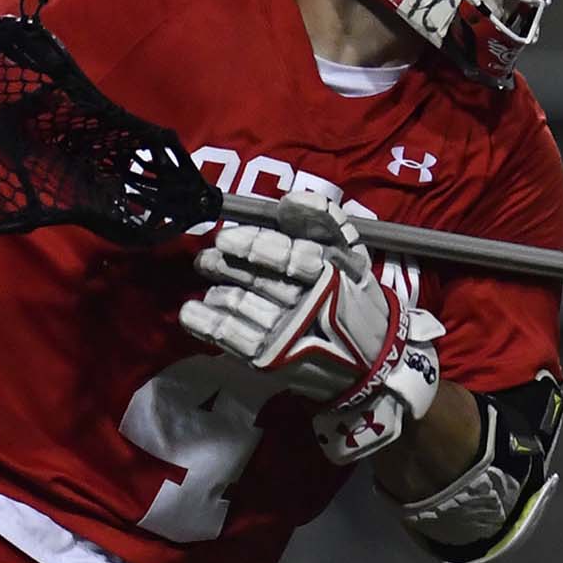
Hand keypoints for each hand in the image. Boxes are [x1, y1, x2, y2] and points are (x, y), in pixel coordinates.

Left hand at [179, 191, 444, 462]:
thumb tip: (289, 200)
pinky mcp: (271, 361)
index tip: (227, 238)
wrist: (370, 363)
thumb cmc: (356, 301)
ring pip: (242, 307)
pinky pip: (231, 339)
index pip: (290, 257)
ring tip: (211, 282)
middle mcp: (309, 305)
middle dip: (227, 266)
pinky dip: (207, 323)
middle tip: (206, 258)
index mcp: (332, 276)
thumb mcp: (355, 256)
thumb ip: (326, 222)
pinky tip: (192, 311)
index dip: (256, 245)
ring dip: (219, 291)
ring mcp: (288, 336)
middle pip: (259, 281)